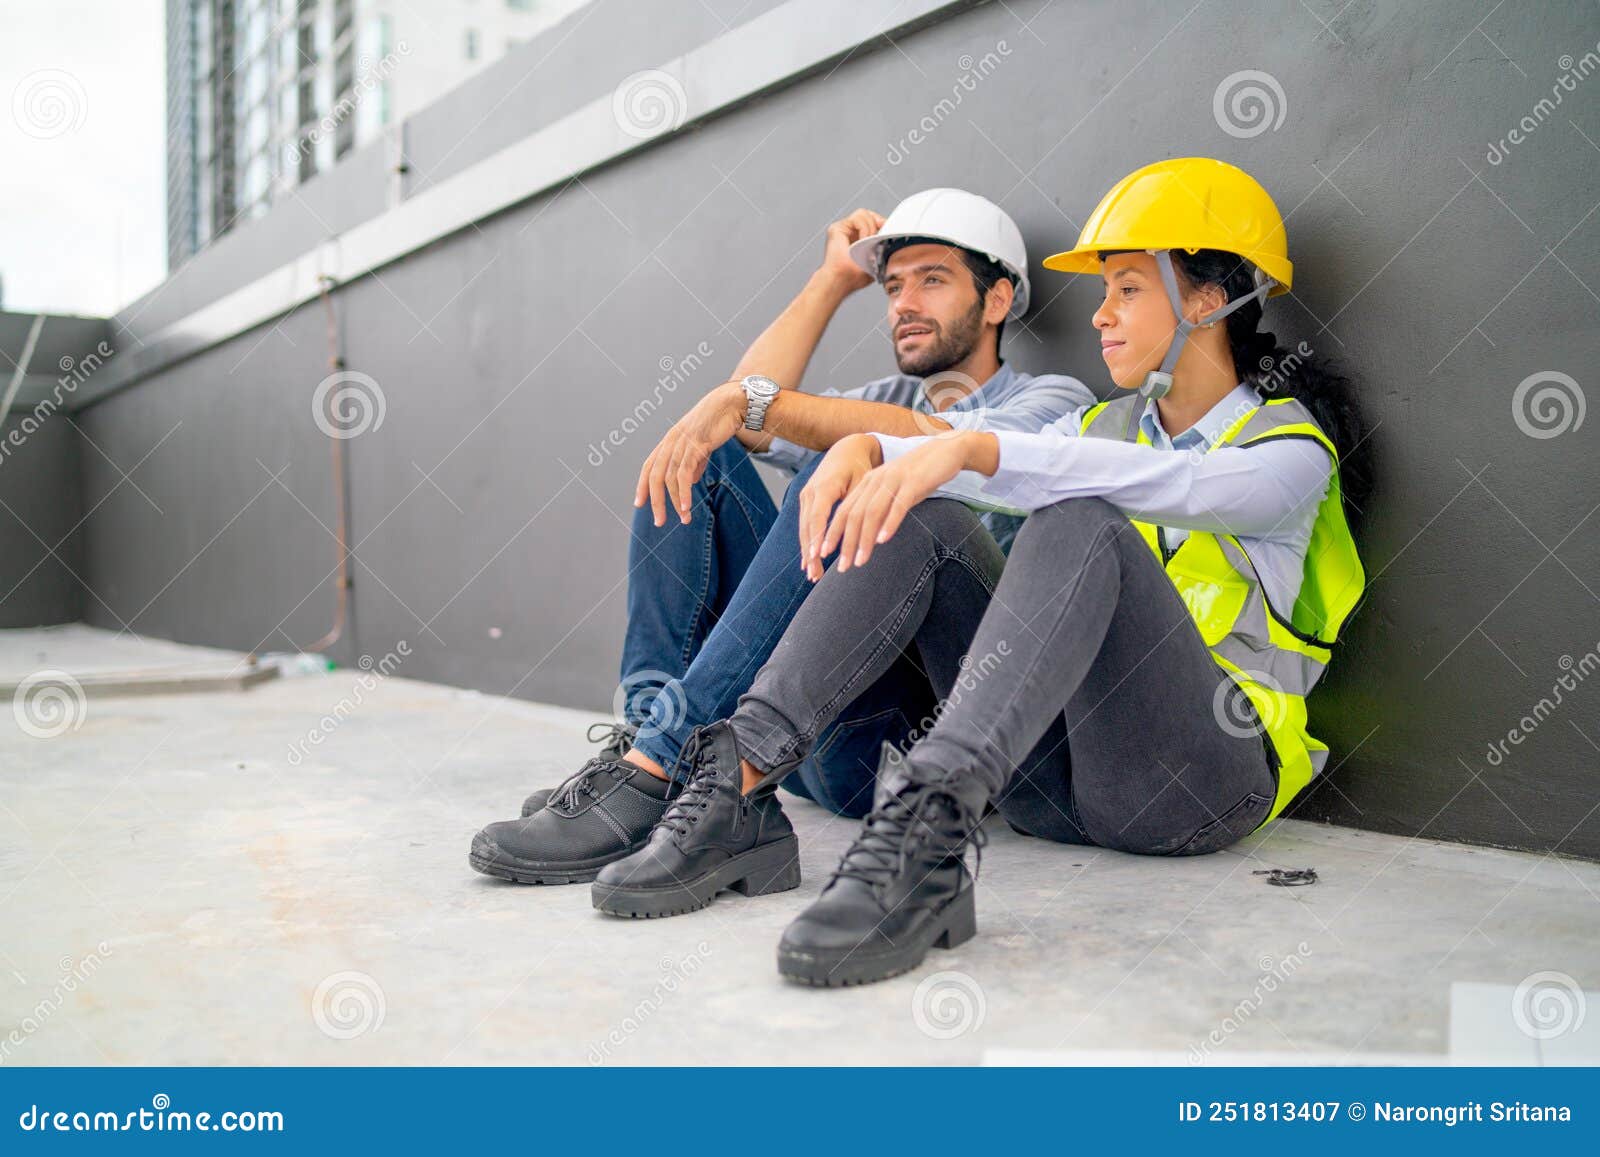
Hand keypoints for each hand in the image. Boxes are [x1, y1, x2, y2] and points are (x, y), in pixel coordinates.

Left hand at [635, 382, 745, 525]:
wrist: (731, 404)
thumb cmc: (718, 423)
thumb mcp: (702, 447)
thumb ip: (695, 464)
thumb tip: (690, 483)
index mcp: (669, 441)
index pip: (649, 466)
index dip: (642, 485)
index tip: (639, 504)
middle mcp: (671, 442)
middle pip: (655, 476)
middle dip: (655, 501)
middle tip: (659, 522)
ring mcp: (682, 443)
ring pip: (670, 478)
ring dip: (676, 502)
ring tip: (684, 519)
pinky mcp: (695, 445)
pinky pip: (684, 474)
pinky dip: (684, 493)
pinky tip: (686, 507)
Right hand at [798, 434, 880, 580]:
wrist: (845, 450)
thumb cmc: (859, 467)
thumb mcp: (863, 482)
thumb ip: (862, 506)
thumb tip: (869, 532)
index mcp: (825, 486)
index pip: (818, 516)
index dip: (818, 537)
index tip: (819, 556)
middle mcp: (810, 491)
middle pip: (808, 527)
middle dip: (811, 553)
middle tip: (815, 576)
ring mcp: (805, 496)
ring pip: (804, 529)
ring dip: (808, 553)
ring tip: (812, 575)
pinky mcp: (806, 501)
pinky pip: (805, 526)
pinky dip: (807, 544)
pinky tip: (810, 562)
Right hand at [819, 208, 885, 293]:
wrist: (841, 281)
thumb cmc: (856, 276)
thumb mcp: (876, 260)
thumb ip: (882, 247)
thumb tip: (894, 239)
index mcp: (857, 239)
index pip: (872, 222)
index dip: (882, 224)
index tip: (889, 232)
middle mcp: (849, 232)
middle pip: (868, 214)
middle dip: (878, 222)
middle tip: (882, 234)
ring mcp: (843, 229)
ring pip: (863, 213)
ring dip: (871, 227)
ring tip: (869, 242)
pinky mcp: (837, 228)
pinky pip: (858, 217)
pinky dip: (865, 228)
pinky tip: (863, 240)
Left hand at [820, 435, 972, 571]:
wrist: (946, 451)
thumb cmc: (920, 476)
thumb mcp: (895, 492)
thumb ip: (881, 511)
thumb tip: (869, 538)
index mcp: (868, 482)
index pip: (844, 511)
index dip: (832, 532)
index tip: (823, 553)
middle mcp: (876, 480)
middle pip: (854, 515)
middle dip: (846, 543)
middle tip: (842, 567)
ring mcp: (894, 480)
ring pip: (872, 513)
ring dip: (864, 540)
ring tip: (860, 561)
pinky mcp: (913, 482)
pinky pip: (898, 505)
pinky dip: (888, 524)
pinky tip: (882, 541)